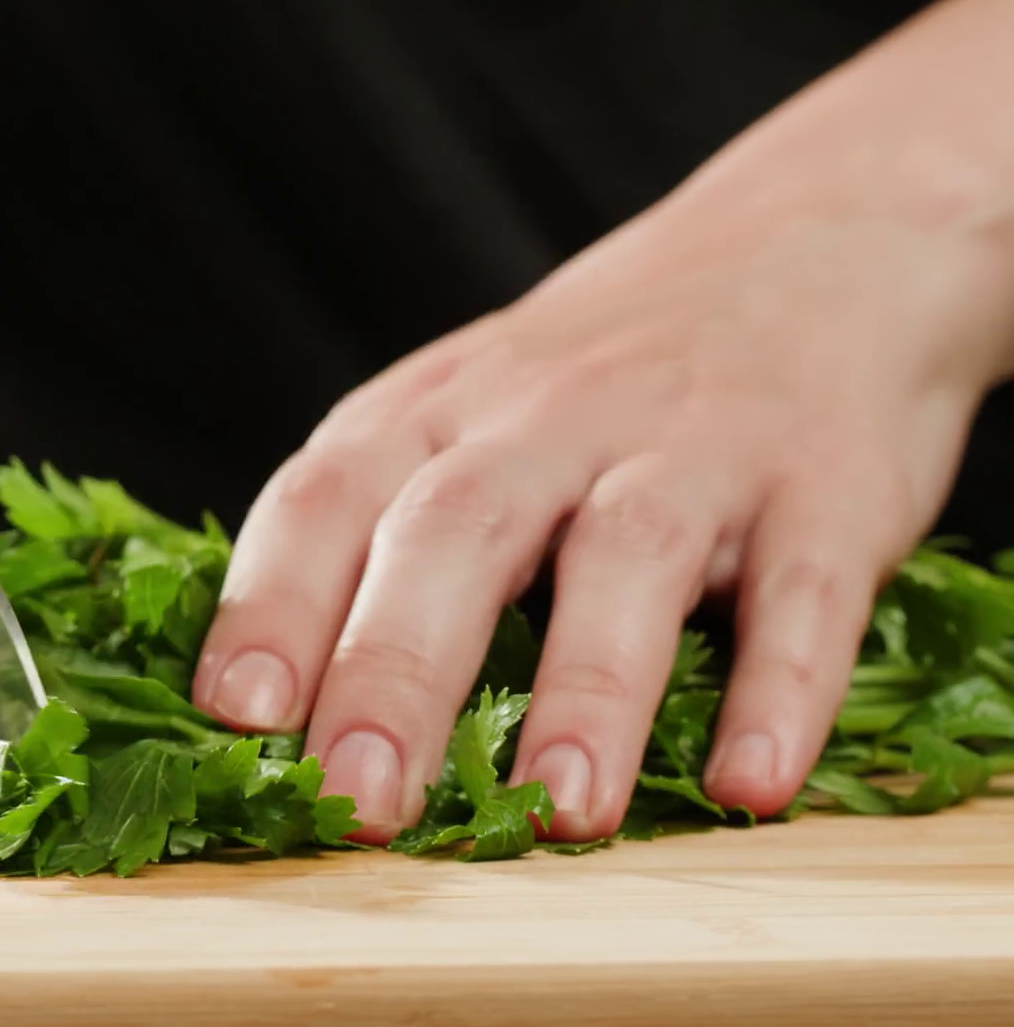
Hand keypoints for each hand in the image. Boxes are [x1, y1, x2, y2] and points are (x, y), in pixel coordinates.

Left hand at [194, 207, 1013, 841]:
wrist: (809, 243)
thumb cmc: (591, 381)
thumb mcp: (456, 415)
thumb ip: (370, 537)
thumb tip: (257, 714)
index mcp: (431, 415)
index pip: (324, 501)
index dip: (271, 603)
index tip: (234, 713)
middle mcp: (546, 421)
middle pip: (451, 535)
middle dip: (395, 671)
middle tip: (361, 799)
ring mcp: (690, 447)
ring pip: (624, 556)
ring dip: (586, 691)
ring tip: (559, 814)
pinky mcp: (822, 486)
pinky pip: (802, 591)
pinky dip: (781, 688)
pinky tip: (748, 782)